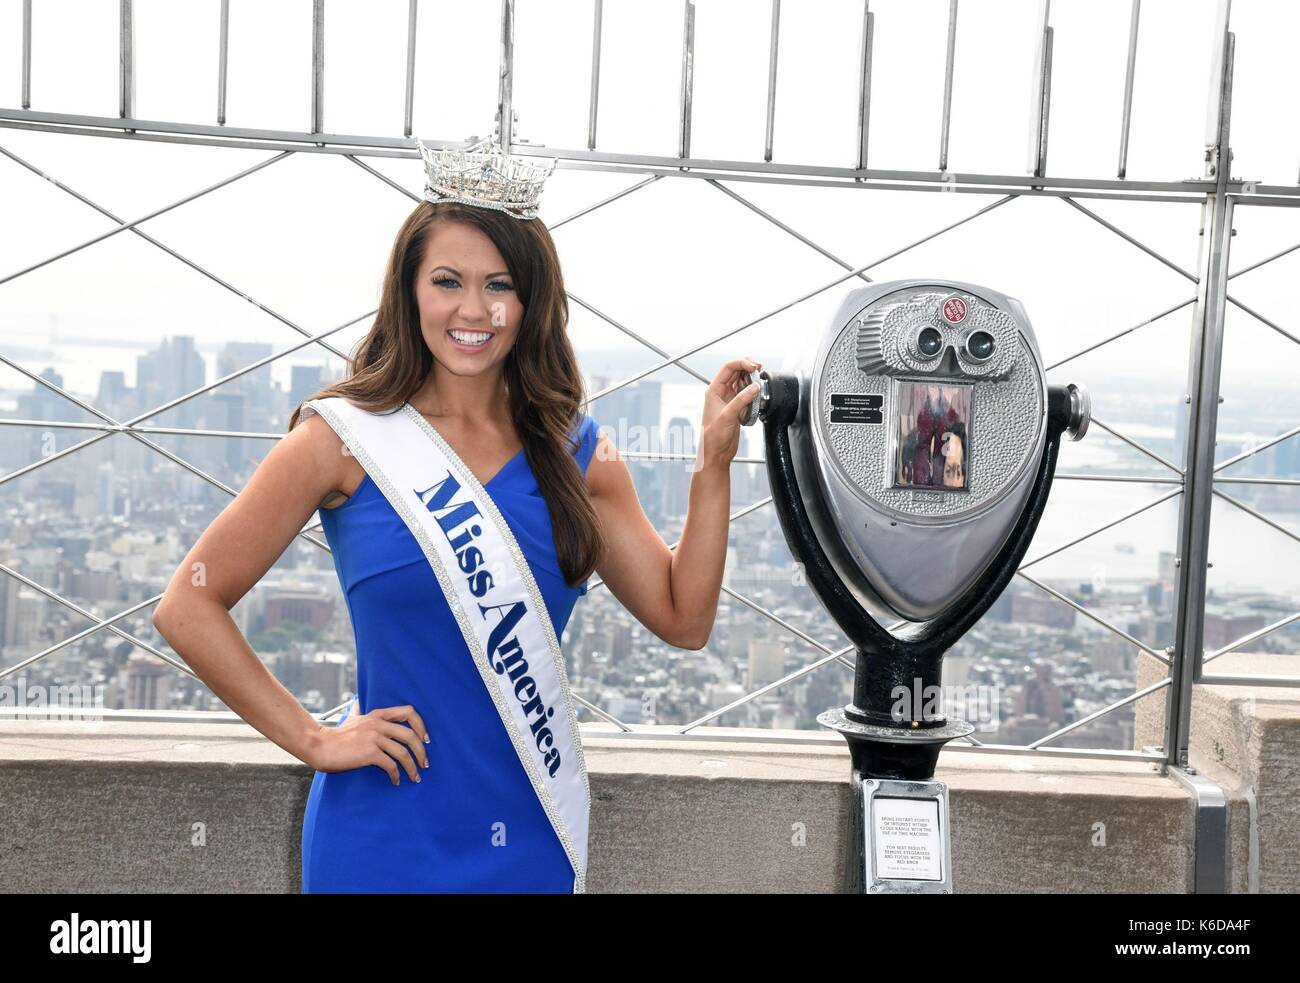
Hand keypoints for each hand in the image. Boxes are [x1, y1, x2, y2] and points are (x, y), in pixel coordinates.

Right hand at [308, 699, 430, 785]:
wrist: (319, 746)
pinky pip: (391, 765)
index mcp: (378, 714)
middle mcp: (379, 724)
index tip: (425, 739)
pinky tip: (396, 781)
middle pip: (411, 735)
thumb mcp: (351, 717)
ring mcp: (374, 738)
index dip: (421, 726)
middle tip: (425, 763)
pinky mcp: (369, 753)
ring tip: (415, 777)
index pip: (409, 712)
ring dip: (412, 767)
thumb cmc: (336, 736)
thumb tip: (358, 702)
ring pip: (403, 753)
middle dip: (422, 752)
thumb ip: (360, 711)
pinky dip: (396, 775)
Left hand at [698, 356, 761, 472]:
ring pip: (743, 382)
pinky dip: (754, 392)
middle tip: (760, 369)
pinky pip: (748, 394)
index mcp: (714, 391)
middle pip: (736, 372)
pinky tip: (758, 395)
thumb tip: (754, 387)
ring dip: (752, 380)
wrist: (716, 453)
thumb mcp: (727, 416)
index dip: (742, 363)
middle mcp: (721, 393)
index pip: (728, 368)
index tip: (754, 365)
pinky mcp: (738, 408)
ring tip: (760, 382)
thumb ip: (741, 400)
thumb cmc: (712, 437)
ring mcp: (730, 400)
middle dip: (749, 368)